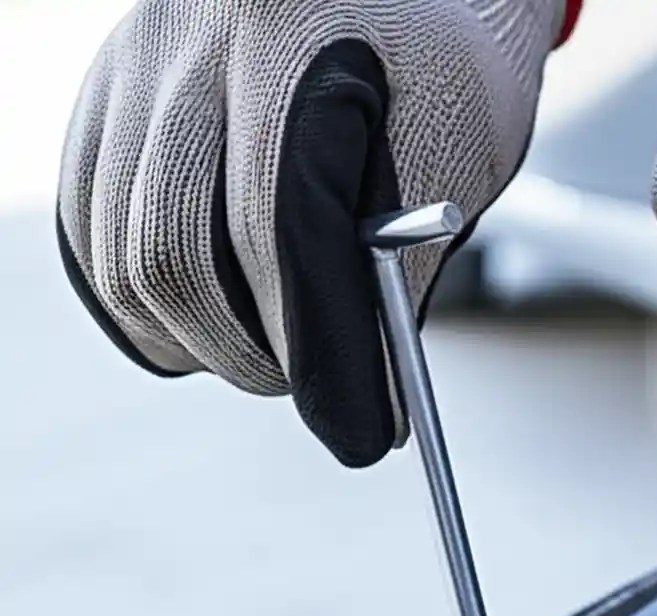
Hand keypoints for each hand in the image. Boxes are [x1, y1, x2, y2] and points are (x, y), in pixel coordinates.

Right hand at [57, 0, 564, 465]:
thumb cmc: (441, 65)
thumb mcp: (457, 151)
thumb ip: (400, 267)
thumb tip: (366, 400)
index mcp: (298, 33)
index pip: (282, 226)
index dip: (321, 346)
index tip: (361, 423)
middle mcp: (190, 36)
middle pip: (176, 251)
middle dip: (249, 352)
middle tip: (306, 384)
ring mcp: (130, 62)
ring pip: (119, 254)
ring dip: (191, 338)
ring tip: (261, 352)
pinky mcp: (100, 93)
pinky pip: (88, 228)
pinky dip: (138, 300)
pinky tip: (195, 316)